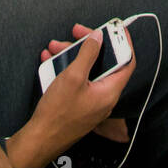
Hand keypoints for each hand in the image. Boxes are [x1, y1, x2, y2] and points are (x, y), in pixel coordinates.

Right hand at [7, 25, 136, 167]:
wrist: (40, 139)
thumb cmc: (58, 114)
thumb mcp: (73, 76)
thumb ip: (88, 53)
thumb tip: (98, 37)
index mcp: (109, 91)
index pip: (127, 61)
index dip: (123, 42)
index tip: (116, 28)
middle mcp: (104, 97)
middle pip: (103, 62)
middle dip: (88, 46)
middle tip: (77, 34)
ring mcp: (91, 101)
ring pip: (87, 70)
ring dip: (72, 56)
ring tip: (56, 48)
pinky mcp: (79, 104)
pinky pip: (76, 81)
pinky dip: (66, 69)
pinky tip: (51, 62)